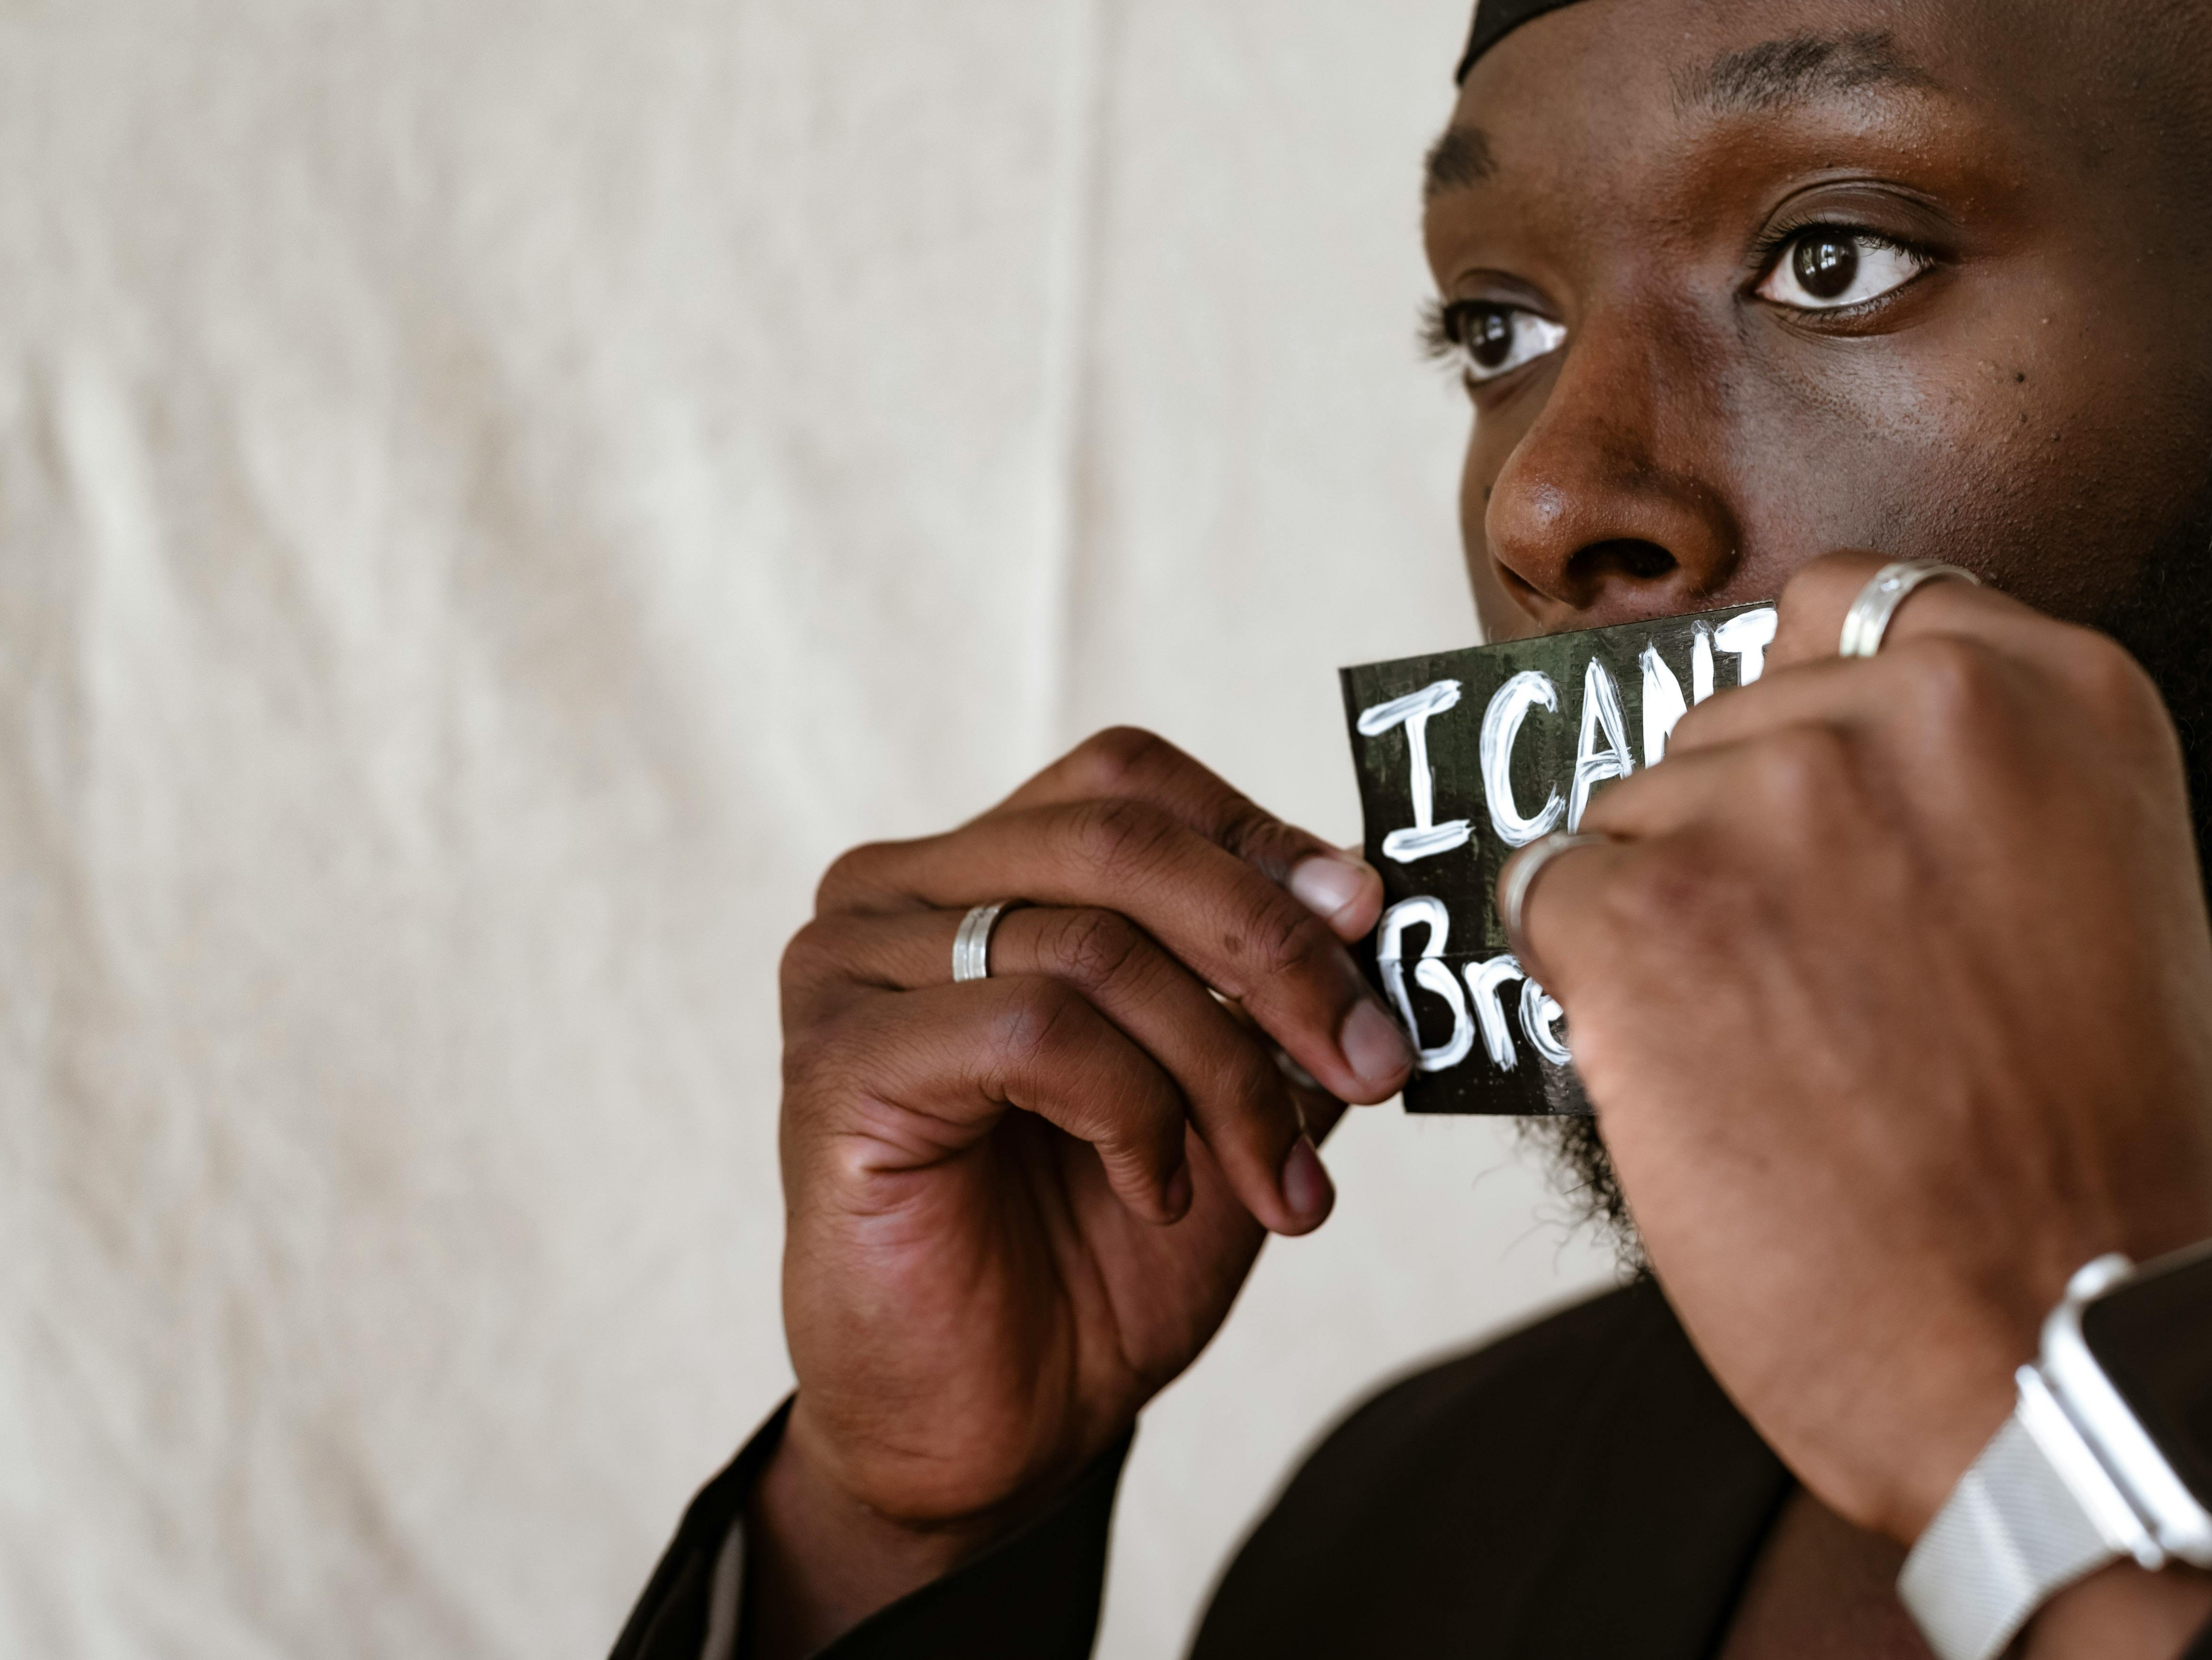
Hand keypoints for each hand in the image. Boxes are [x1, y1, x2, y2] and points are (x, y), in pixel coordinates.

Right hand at [749, 729, 1407, 1652]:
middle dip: (1276, 952)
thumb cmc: (1094, 1253)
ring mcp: (852, 970)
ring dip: (1226, 1072)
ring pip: (1094, 945)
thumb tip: (1371, 885)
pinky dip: (1136, 1112)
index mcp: (973, 869)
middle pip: (1120, 838)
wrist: (993, 1431)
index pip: (1127, 780)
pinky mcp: (840, 1062)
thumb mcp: (1221, 1088)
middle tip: (1370, 1064)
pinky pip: (1036, 1029)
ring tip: (1278, 1182)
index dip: (1260, 839)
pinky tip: (1161, 1190)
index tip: (1369, 923)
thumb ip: (1270, 983)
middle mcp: (892, 892)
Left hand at [1513, 554, 2211, 1548]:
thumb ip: (1965, 785)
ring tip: (1774, 1057)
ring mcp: (1771, 801)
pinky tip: (1694, 1079)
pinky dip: (1590, 987)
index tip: (1816, 803)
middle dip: (1729, 837)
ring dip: (1663, 920)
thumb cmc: (2080, 1154)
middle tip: (1811, 990)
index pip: (1849, 606)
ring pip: (1631, 815)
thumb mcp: (2096, 895)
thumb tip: (1799, 744)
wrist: (2057, 1342)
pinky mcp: (1644, 908)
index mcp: (2054, 689)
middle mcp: (1914, 708)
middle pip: (1721, 721)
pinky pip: (1550, 899)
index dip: (1801, 707)